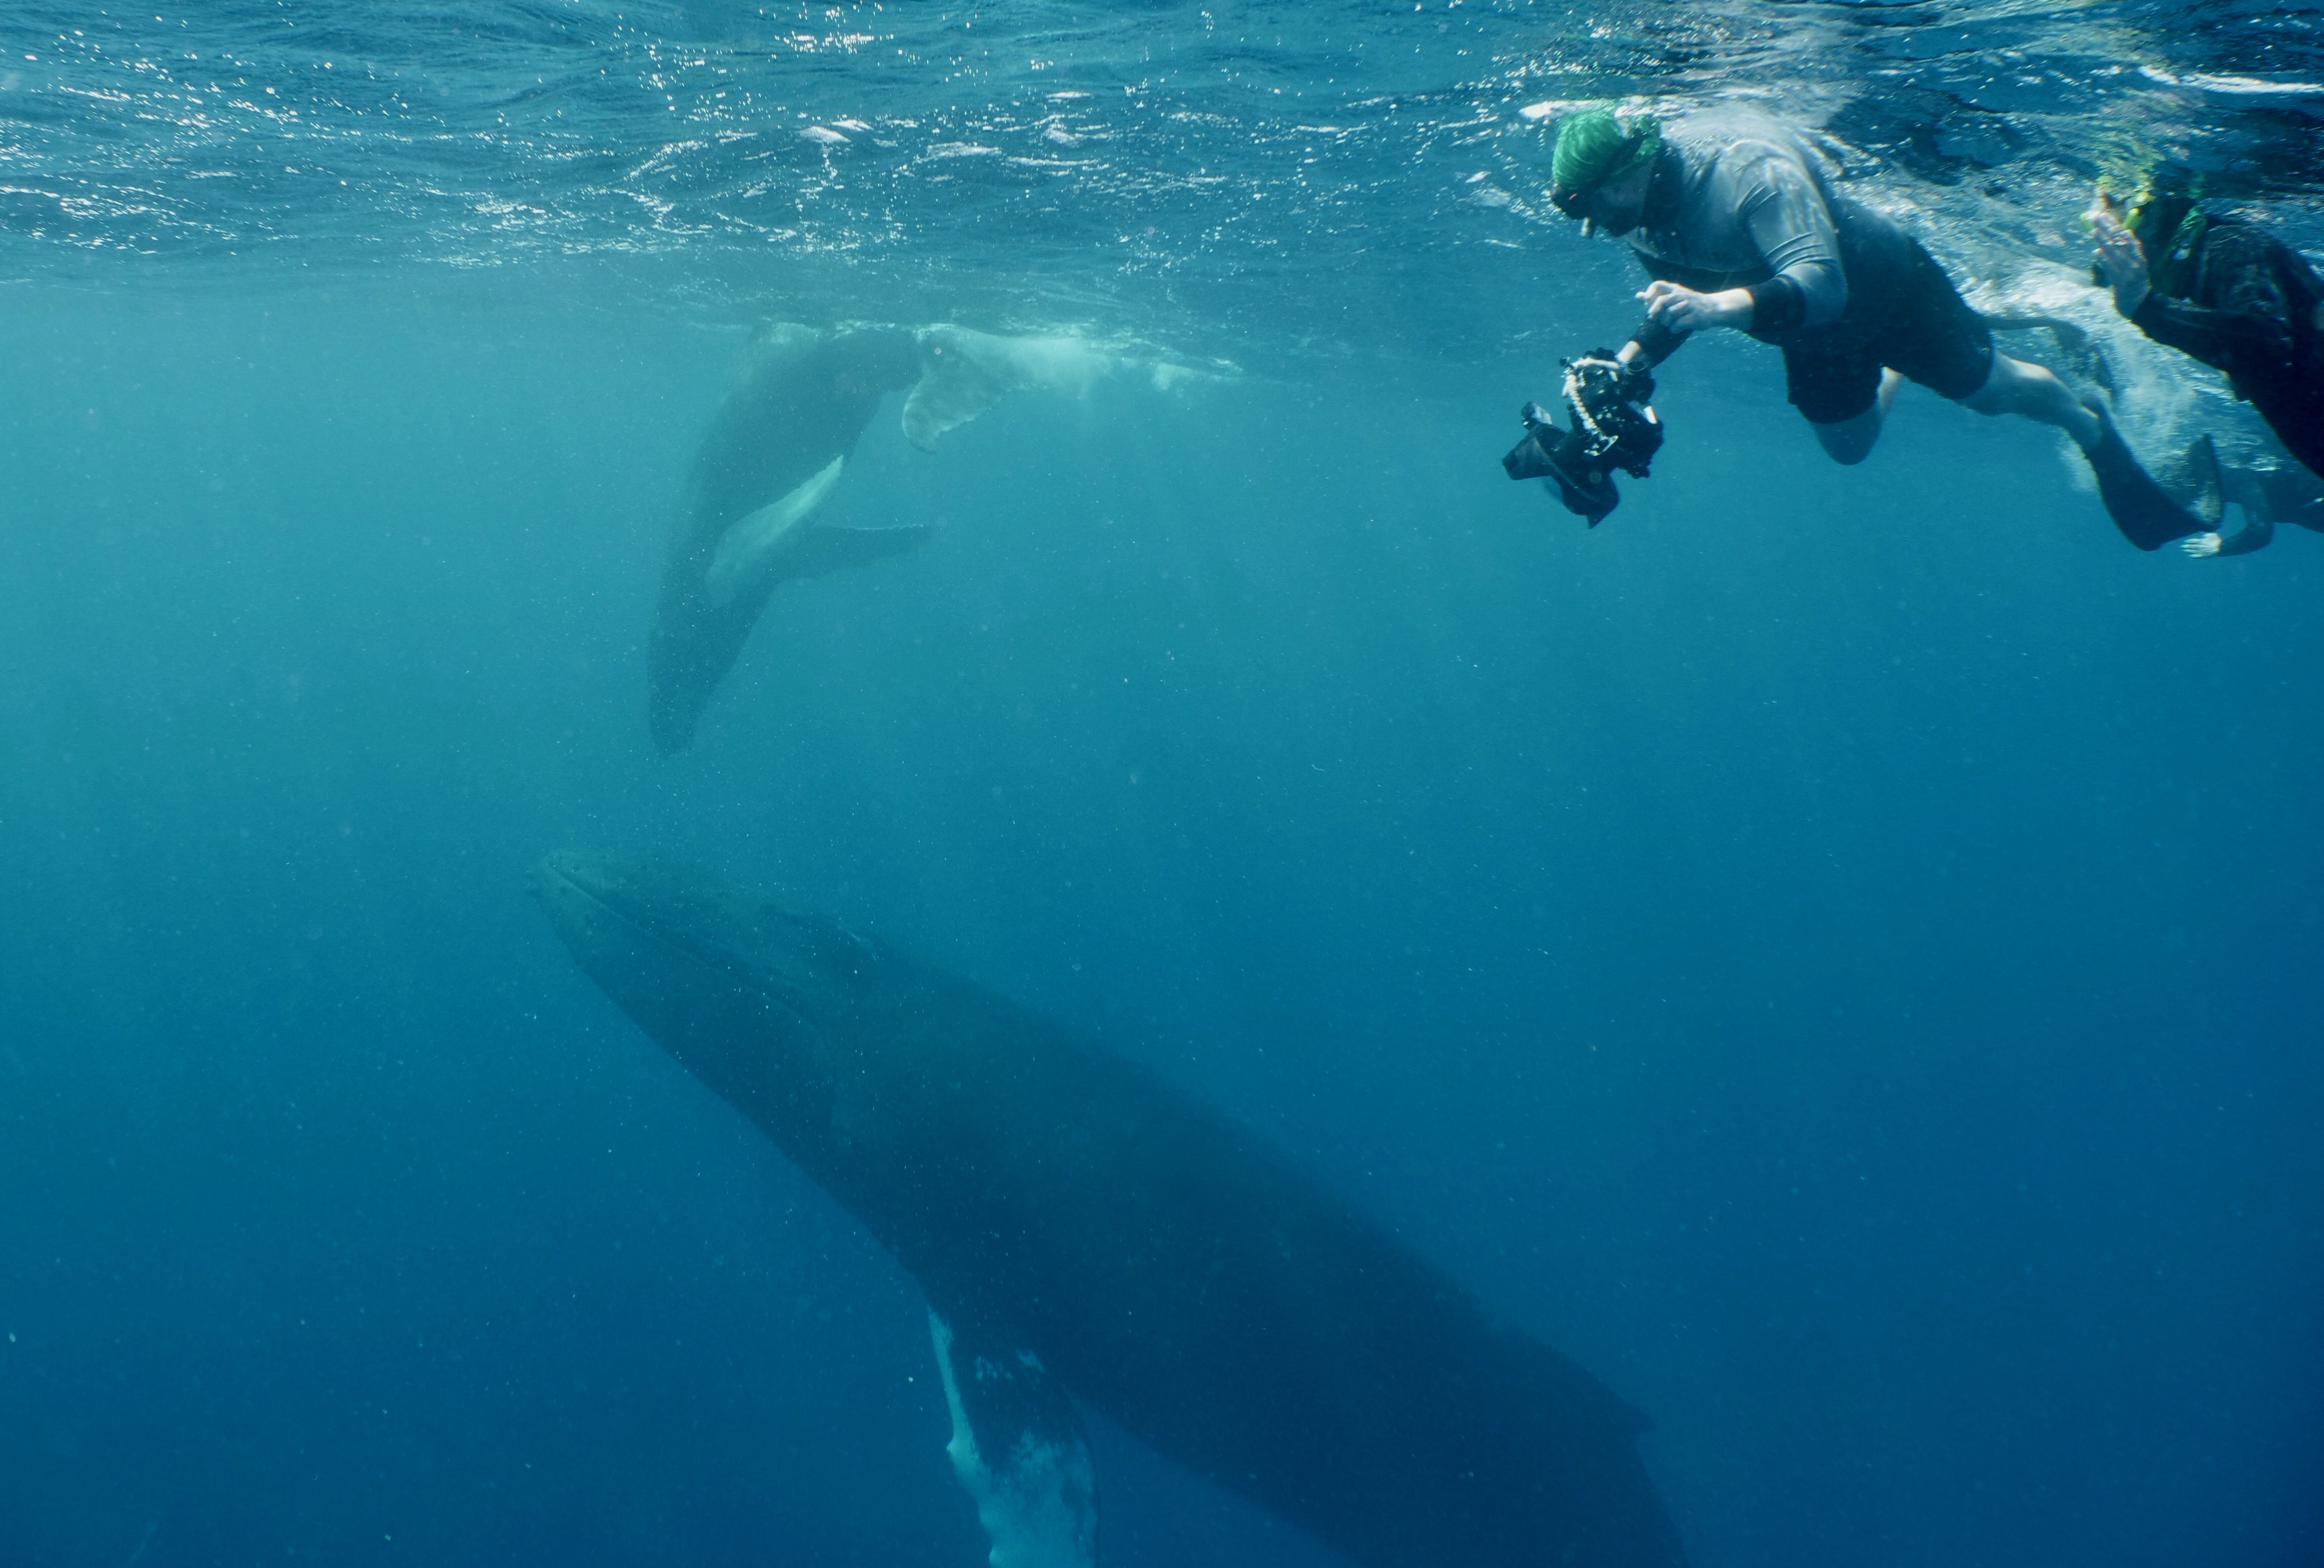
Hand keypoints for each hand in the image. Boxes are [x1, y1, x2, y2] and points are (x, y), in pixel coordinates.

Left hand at [1637, 279, 1752, 332]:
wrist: (1714, 308)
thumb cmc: (1690, 305)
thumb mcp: (1674, 297)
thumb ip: (1657, 297)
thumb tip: (1638, 296)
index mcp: (1675, 289)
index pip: (1657, 285)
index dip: (1649, 295)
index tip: (1648, 304)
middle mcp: (1682, 295)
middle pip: (1661, 301)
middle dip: (1655, 312)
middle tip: (1656, 319)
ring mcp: (1690, 305)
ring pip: (1670, 313)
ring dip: (1665, 322)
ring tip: (1668, 324)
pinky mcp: (1696, 316)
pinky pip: (1679, 324)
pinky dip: (1674, 329)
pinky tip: (1675, 329)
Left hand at [2088, 198, 2150, 316]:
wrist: (2139, 305)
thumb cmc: (2133, 284)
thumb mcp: (2133, 266)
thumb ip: (2126, 252)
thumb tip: (2120, 234)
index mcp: (2139, 257)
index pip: (2126, 237)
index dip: (2115, 225)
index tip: (2105, 215)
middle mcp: (2136, 262)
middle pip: (2120, 242)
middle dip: (2108, 229)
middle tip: (2096, 218)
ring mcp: (2129, 273)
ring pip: (2115, 254)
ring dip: (2104, 241)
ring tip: (2094, 231)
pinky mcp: (2122, 283)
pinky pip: (2112, 269)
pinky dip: (2105, 260)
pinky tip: (2097, 251)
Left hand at [2181, 531, 2222, 557]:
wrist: (2220, 548)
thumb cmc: (2217, 541)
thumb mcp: (2212, 535)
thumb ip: (2207, 535)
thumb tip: (2203, 536)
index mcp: (2201, 541)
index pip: (2193, 541)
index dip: (2189, 541)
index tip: (2185, 541)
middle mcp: (2199, 546)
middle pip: (2191, 546)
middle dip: (2186, 546)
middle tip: (2181, 546)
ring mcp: (2201, 551)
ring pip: (2193, 551)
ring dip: (2188, 551)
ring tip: (2184, 550)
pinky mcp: (2203, 556)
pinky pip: (2197, 556)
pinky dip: (2193, 556)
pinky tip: (2190, 556)